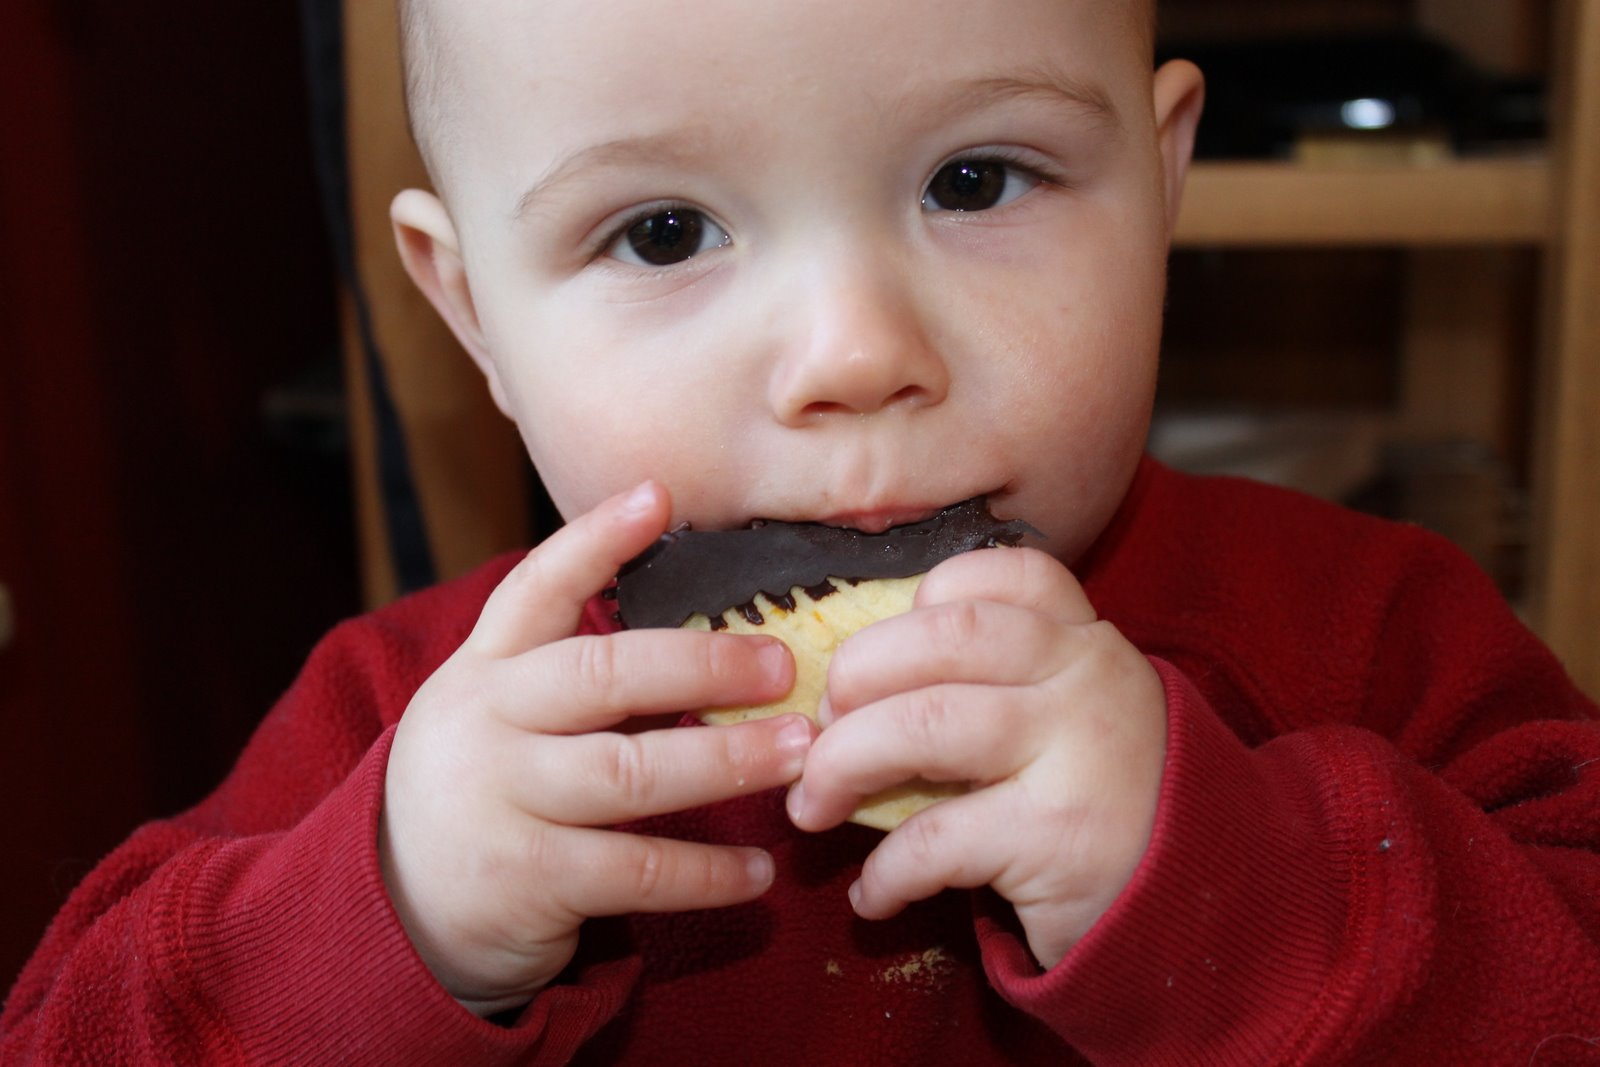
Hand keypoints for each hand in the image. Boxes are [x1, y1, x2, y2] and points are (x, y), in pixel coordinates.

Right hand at [381, 482, 811, 1014]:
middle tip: (784, 664)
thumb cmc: (488, 791)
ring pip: (631, 772)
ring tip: (799, 754)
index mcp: (485, 670)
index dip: (596, 539)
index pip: (535, 589)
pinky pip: (637, 870)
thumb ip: (572, 669)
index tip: (659, 495)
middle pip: (603, 674)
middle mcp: (485, 724)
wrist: (402, 910)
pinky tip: (759, 870)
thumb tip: (709, 631)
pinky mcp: (526, 880)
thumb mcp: (500, 712)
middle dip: (704, 664)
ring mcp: (501, 801)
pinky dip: (708, 872)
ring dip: (727, 761)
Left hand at [785, 546, 1165, 968]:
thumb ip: (991, 680)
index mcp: (1084, 638)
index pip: (999, 574)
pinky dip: (883, 870)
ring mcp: (1078, 752)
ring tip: (813, 806)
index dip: (920, 598)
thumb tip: (846, 683)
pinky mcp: (1059, 837)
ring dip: (843, 765)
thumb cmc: (1092, 802)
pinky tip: (871, 894)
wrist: (1189, 906)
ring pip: (925, 724)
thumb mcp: (1063, 715)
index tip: (880, 647)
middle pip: (946, 636)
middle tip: (819, 727)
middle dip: (856, 675)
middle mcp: (1087, 677)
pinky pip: (936, 838)